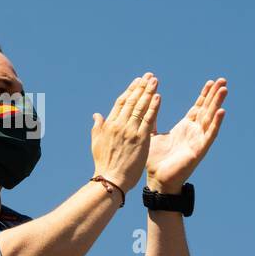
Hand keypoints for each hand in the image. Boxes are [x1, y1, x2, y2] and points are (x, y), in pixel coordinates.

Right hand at [92, 73, 160, 192]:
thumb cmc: (104, 164)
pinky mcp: (140, 139)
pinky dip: (153, 107)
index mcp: (109, 125)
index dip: (130, 90)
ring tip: (155, 81)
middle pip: (132, 101)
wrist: (111, 179)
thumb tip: (96, 115)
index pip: (120, 103)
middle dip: (141, 87)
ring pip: (140, 107)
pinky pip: (148, 119)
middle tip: (149, 76)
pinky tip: (158, 96)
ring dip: (148, 92)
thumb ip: (97, 127)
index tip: (137, 81)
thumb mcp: (96, 143)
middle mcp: (119, 125)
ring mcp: (130, 131)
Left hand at [146, 77, 227, 191]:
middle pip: (207, 109)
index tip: (211, 81)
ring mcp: (198, 140)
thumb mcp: (152, 133)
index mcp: (185, 127)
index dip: (205, 95)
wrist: (157, 180)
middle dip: (214, 95)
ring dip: (217, 104)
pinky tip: (221, 111)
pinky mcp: (199, 150)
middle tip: (223, 80)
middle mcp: (194, 132)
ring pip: (210, 118)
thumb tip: (152, 99)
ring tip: (224, 89)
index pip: (198, 107)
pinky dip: (215, 123)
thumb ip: (153, 116)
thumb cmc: (155, 160)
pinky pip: (209, 135)